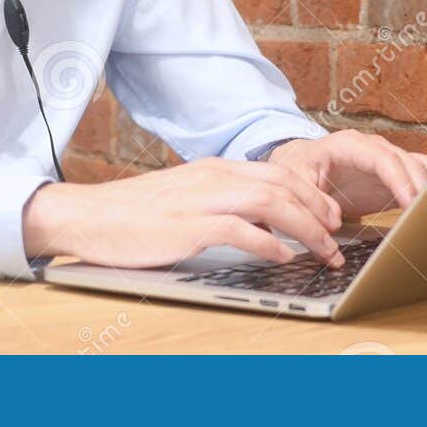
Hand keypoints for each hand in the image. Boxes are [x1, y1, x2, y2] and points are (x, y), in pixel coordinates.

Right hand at [22, 156, 347, 269]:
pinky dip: (270, 244)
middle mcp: (213, 177)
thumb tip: (262, 225)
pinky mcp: (188, 227)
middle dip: (319, 209)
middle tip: (338, 233)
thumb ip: (222, 203)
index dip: (312, 192)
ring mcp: (201, 200)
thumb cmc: (134, 214)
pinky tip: (283, 257)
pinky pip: (241, 230)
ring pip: (272, 203)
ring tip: (323, 249)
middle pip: (283, 183)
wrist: (88, 216)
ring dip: (306, 228)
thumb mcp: (185, 198)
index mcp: (214, 168)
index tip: (330, 215)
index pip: (277, 171)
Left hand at [265, 129, 426, 218]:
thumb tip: (333, 219)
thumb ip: (309, 199)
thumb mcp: (292, 181)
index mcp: (347, 145)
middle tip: (426, 216)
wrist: (300, 165)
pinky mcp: (393, 175)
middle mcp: (372, 148)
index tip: (410, 204)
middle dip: (420, 188)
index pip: (381, 158)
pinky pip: (421, 174)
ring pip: (419, 167)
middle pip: (406, 162)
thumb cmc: (296, 169)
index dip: (399, 179)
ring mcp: (385, 159)